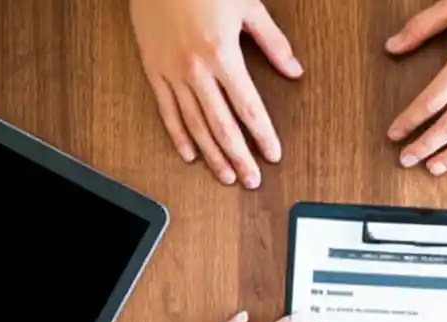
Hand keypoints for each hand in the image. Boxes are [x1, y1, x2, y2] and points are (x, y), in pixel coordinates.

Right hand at [130, 0, 302, 188]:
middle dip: (239, 156)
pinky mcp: (152, 69)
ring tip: (226, 175)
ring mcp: (171, 72)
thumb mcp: (247, 5)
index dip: (262, 135)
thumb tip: (294, 70)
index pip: (248, 107)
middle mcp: (196, 70)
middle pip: (222, 125)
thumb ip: (273, 42)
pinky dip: (178, 135)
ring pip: (194, 124)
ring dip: (212, 154)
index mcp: (222, 54)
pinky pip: (166, 110)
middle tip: (251, 179)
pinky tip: (190, 154)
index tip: (272, 155)